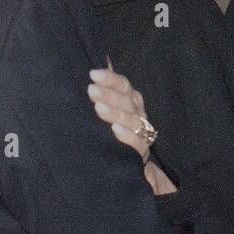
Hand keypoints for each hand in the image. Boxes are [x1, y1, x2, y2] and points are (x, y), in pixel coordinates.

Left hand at [85, 67, 177, 195]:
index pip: (124, 85)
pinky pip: (139, 144)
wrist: (122, 172)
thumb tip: (97, 62)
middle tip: (91, 90)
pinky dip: (128, 136)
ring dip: (116, 113)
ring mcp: (142, 134)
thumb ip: (102, 88)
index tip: (93, 74)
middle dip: (109, 94)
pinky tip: (115, 130)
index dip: (110, 78)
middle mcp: (138, 115)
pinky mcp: (141, 155)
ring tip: (98, 108)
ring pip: (133, 120)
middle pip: (127, 100)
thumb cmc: (109, 134)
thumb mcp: (104, 110)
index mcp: (130, 101)